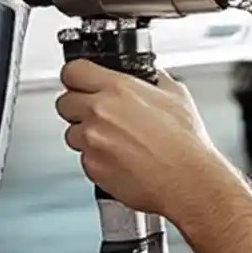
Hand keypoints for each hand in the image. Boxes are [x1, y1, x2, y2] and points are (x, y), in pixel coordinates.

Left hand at [54, 59, 237, 217]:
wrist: (187, 180)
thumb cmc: (185, 143)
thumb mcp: (175, 95)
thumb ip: (153, 79)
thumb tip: (147, 75)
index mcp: (117, 89)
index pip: (73, 71)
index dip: (76, 77)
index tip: (80, 83)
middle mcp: (99, 112)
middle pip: (64, 102)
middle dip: (77, 107)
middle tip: (96, 115)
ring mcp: (92, 141)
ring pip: (71, 132)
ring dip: (86, 135)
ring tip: (114, 141)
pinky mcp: (91, 167)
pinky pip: (83, 158)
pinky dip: (96, 159)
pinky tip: (119, 159)